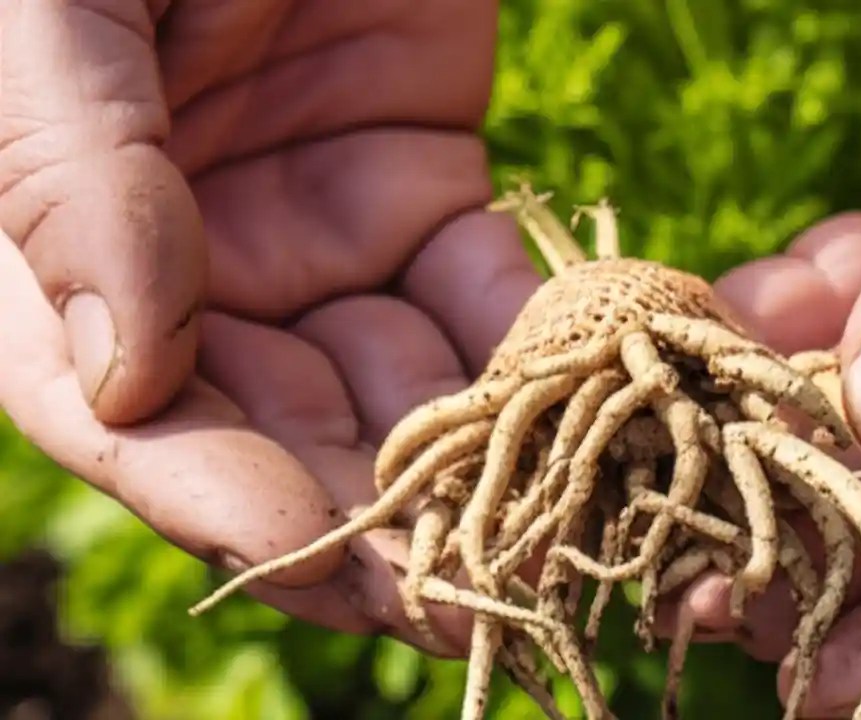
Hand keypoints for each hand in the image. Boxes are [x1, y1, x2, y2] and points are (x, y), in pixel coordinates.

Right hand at [0, 0, 538, 655]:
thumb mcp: (59, 12)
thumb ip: (73, 177)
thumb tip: (125, 376)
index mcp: (63, 254)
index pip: (128, 413)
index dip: (221, 490)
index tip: (325, 556)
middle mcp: (194, 275)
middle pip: (285, 429)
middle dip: (382, 518)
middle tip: (482, 594)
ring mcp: (316, 242)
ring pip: (402, 384)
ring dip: (484, 464)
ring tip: (565, 533)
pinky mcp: (426, 194)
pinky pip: (493, 298)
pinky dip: (555, 352)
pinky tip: (612, 408)